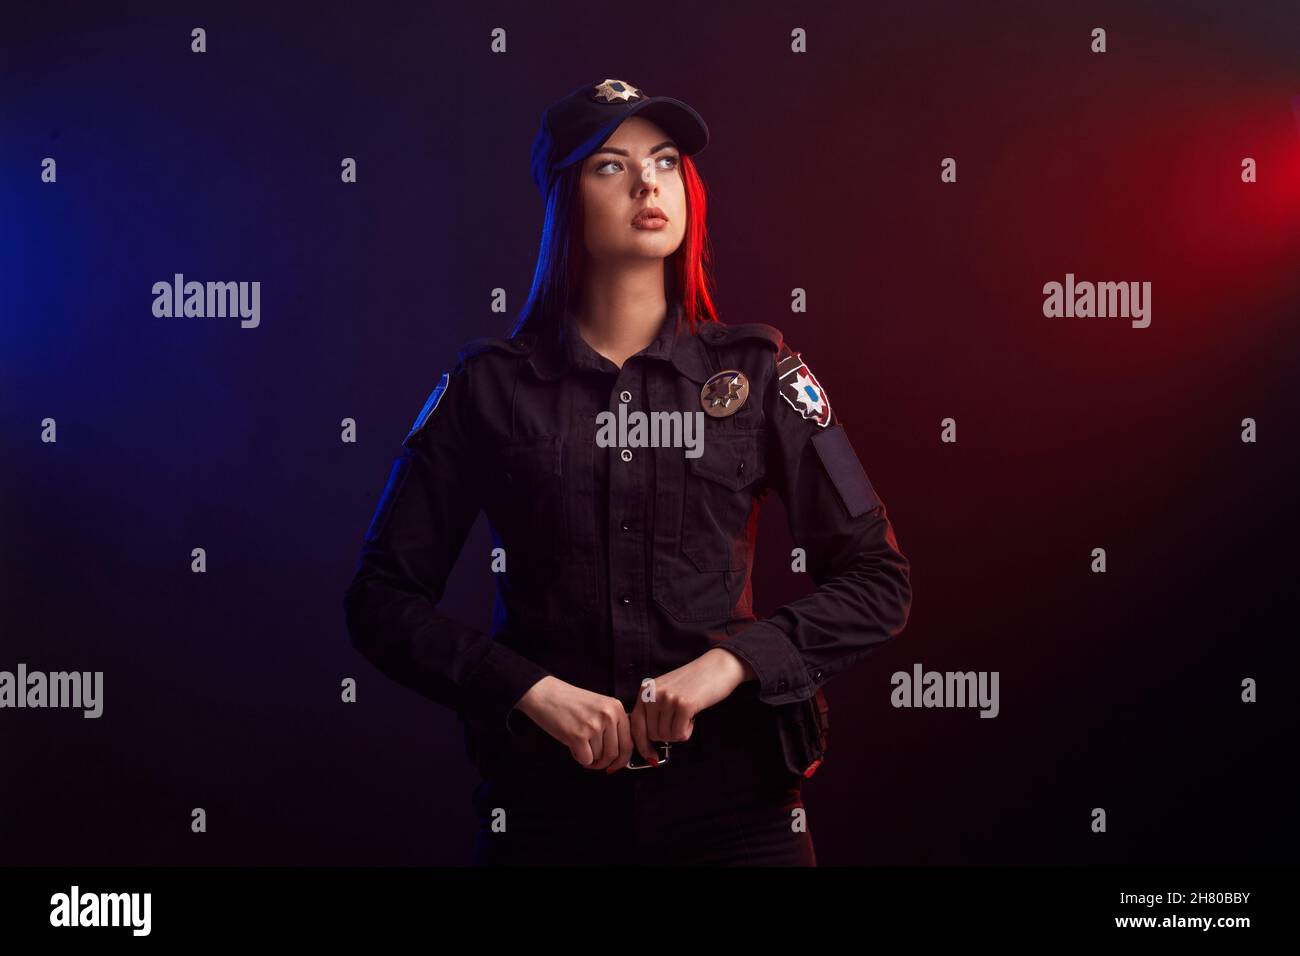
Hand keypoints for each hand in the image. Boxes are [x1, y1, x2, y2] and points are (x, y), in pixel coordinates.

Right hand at [516, 677, 632, 771]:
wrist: (546, 694)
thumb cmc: (570, 702)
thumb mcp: (599, 706)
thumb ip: (613, 725)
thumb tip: (620, 753)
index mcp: (616, 708)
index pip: (628, 743)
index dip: (622, 760)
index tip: (615, 766)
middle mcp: (608, 716)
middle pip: (614, 754)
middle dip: (604, 763)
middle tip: (595, 763)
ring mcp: (593, 726)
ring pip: (599, 757)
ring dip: (589, 758)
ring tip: (579, 744)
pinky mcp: (577, 736)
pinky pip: (585, 759)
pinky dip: (579, 757)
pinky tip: (573, 746)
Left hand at [628, 648, 749, 766]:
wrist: (717, 666)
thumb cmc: (693, 682)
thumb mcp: (666, 691)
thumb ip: (654, 710)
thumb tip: (647, 741)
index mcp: (645, 690)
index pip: (636, 725)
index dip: (642, 745)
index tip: (650, 757)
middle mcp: (653, 694)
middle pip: (653, 734)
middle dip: (667, 735)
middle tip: (680, 723)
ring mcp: (668, 699)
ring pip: (667, 736)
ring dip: (679, 732)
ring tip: (687, 716)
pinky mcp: (684, 705)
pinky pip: (680, 734)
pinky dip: (688, 732)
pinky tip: (693, 718)